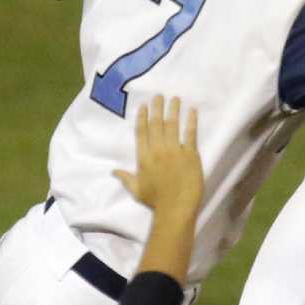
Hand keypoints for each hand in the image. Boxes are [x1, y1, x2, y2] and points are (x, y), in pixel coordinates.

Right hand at [113, 95, 202, 215]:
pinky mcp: (190, 155)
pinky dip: (191, 121)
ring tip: (175, 98)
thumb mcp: (136, 189)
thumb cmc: (155, 201)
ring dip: (173, 110)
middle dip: (157, 108)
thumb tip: (113, 171)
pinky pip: (190, 134)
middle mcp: (158, 150)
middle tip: (159, 96)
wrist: (175, 208)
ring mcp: (175, 151)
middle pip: (156, 124)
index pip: (142, 132)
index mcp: (144, 157)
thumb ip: (125, 178)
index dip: (142, 117)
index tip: (144, 105)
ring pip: (172, 125)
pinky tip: (192, 111)